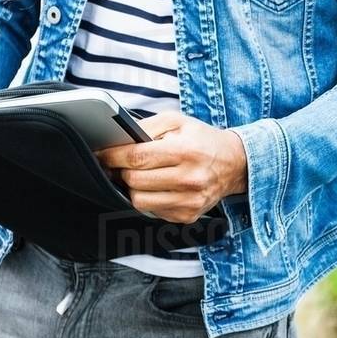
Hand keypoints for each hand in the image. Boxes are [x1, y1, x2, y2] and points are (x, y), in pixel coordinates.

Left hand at [93, 110, 247, 223]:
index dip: (113, 157)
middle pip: (135, 181)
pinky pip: (153, 211)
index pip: (137, 158)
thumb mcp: (178, 121)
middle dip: (122, 171)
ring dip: (133, 187)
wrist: (234, 164)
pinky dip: (149, 198)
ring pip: (139, 201)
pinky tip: (157, 186)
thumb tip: (119, 138)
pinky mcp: (188, 215)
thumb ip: (148, 127)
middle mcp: (189, 179)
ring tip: (140, 175)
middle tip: (123, 164)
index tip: (102, 155)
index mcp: (186, 151)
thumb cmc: (203, 140)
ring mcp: (189, 201)